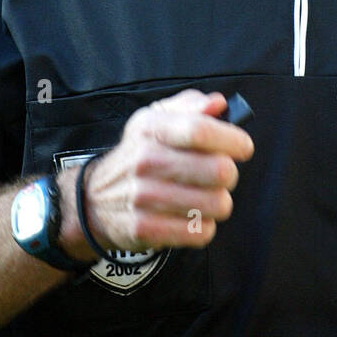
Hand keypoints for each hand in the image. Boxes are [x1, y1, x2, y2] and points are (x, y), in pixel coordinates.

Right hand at [73, 89, 254, 255]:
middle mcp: (145, 160)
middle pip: (218, 170)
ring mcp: (144, 196)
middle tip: (220, 176)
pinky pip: (200, 232)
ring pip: (217, 204)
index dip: (232, 139)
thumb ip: (190, 105)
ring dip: (218, 202)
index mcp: (152, 128)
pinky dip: (204, 227)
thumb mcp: (156, 120)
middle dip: (229, 174)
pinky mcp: (146, 228)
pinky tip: (192, 217)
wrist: (94, 199)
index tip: (243, 147)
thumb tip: (218, 104)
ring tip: (204, 197)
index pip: (200, 130)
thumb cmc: (138, 155)